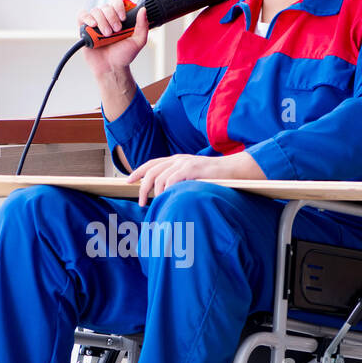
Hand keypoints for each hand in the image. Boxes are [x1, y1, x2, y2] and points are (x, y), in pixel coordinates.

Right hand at [78, 0, 148, 77]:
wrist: (111, 68)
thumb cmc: (123, 56)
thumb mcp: (138, 41)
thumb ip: (142, 26)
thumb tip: (143, 10)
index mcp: (118, 18)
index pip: (117, 3)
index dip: (119, 7)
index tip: (123, 19)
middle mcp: (106, 19)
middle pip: (106, 6)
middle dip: (112, 17)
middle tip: (116, 30)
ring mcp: (95, 24)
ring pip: (96, 11)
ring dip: (102, 21)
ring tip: (106, 35)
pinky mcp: (84, 30)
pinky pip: (82, 16)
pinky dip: (87, 18)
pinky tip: (93, 25)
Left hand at [126, 151, 265, 205]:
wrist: (234, 170)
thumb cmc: (214, 177)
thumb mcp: (193, 177)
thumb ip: (179, 182)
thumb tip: (166, 196)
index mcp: (177, 160)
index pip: (152, 163)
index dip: (138, 172)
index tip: (128, 182)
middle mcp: (178, 159)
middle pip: (152, 170)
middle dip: (142, 186)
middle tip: (141, 202)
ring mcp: (185, 163)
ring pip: (160, 176)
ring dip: (154, 192)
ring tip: (154, 203)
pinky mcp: (192, 169)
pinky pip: (173, 179)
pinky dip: (166, 189)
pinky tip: (166, 197)